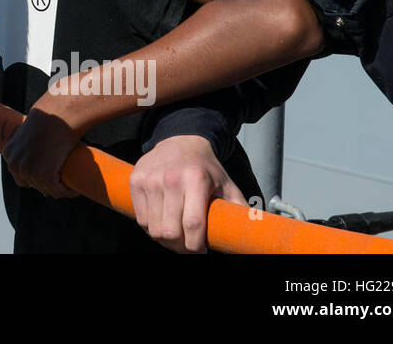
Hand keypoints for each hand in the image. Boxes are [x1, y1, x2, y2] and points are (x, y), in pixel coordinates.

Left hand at [0, 93, 81, 197]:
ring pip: (47, 190)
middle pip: (33, 185)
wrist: (58, 116)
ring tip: (68, 184)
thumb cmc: (48, 121)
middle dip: (47, 184)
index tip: (48, 176)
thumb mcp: (29, 134)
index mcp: (9, 154)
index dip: (34, 178)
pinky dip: (68, 192)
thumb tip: (35, 154)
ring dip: (59, 189)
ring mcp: (29, 171)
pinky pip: (58, 191)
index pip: (21, 176)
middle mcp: (15, 165)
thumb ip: (26, 146)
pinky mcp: (44, 176)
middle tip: (61, 180)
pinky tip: (74, 190)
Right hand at [129, 134, 248, 252]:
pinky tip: (162, 223)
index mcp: (196, 179)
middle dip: (180, 247)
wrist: (180, 141)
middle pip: (170, 231)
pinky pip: (140, 219)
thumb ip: (240, 209)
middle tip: (188, 246)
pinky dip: (151, 228)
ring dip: (164, 240)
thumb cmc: (206, 168)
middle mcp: (170, 178)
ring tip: (176, 236)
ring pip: (152, 229)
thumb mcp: (227, 184)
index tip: (201, 250)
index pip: (193, 224)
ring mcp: (149, 179)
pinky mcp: (135, 181)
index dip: (196, 246)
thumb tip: (257, 234)